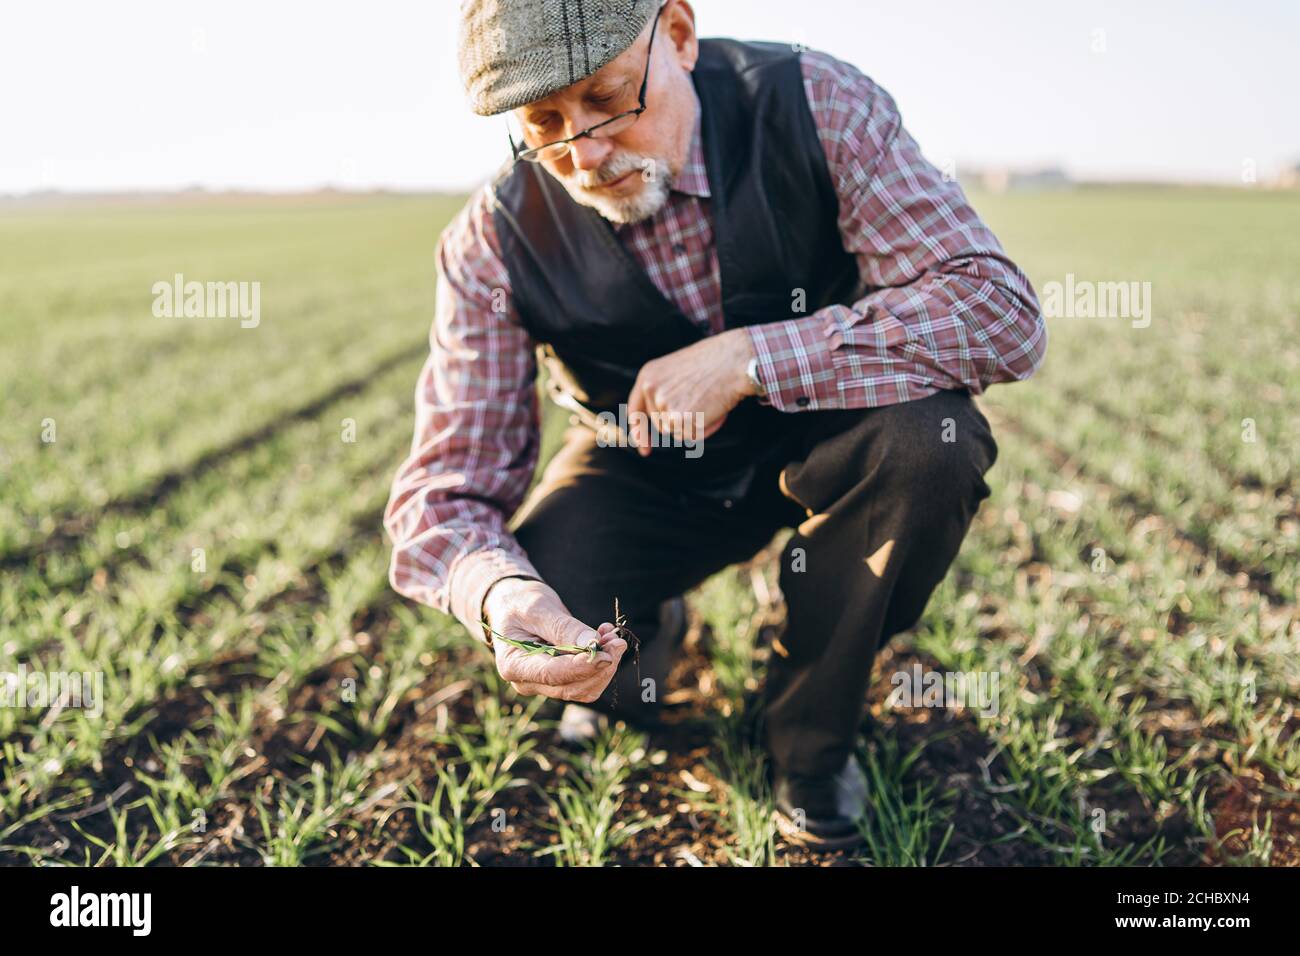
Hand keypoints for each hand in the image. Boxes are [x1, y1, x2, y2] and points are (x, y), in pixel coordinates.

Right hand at [484, 577, 627, 701]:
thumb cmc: (520, 603)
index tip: (608, 655)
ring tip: (611, 636)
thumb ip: (564, 628)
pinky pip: (585, 681)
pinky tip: (603, 640)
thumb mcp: (538, 608)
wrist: (514, 605)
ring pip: (583, 689)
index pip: (552, 674)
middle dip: (600, 666)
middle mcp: (527, 682)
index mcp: (513, 664)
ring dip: (604, 666)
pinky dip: (600, 664)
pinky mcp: (559, 681)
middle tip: (617, 640)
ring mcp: (543, 684)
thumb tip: (592, 645)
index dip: (582, 667)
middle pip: (572, 687)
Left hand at [626, 328, 756, 455]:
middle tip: (702, 402)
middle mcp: (651, 389)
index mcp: (648, 375)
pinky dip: (703, 430)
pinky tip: (713, 410)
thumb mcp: (679, 371)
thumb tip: (664, 421)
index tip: (644, 449)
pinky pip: (690, 436)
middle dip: (680, 422)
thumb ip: (665, 391)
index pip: (636, 410)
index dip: (639, 432)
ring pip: (676, 431)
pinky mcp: (678, 418)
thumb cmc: (715, 364)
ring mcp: (663, 403)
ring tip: (708, 402)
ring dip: (692, 425)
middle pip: (661, 424)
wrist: (734, 360)